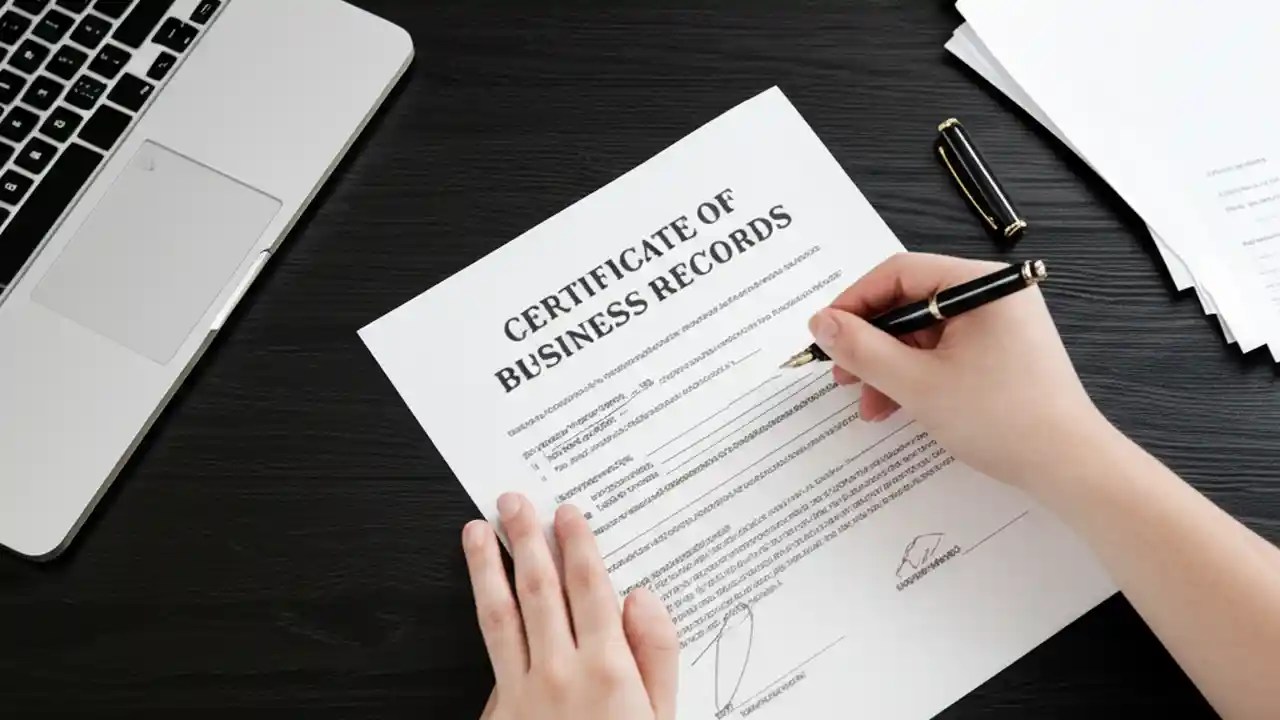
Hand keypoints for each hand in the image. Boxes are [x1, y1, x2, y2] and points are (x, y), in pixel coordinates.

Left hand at [464, 493, 678, 719]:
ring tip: (477, 532)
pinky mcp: (498, 713)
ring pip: (500, 615)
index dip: (576, 544)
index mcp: (608, 667)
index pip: (588, 586)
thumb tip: (643, 599)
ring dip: (486, 567)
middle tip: (514, 503)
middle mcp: (560, 671)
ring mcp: (522, 692)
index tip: (566, 514)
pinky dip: (486, 620)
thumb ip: (657, 655)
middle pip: (538, 588)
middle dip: (525, 538)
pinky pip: (492, 658)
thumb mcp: (662, 715)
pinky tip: (481, 597)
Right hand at [808, 252, 1112, 489]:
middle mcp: (994, 294)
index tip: (825, 333)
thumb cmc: (1003, 419)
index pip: (899, 272)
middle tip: (842, 373)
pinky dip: (917, 374)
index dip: (854, 302)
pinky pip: (946, 351)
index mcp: (982, 283)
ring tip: (868, 402)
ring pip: (925, 332)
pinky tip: (896, 404)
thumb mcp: (917, 383)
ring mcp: (1001, 324)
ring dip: (889, 365)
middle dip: (871, 342)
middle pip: (911, 301)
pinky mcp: (1003, 352)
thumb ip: (862, 349)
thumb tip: (821, 323)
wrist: (1069, 466)